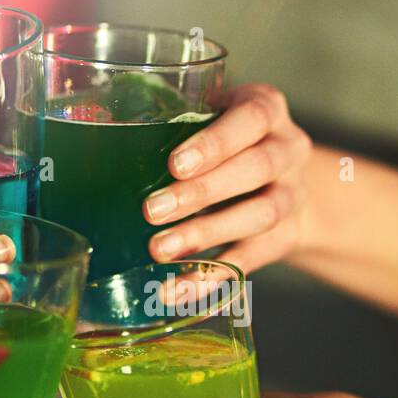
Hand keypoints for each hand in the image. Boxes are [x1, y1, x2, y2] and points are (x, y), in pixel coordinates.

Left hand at [143, 84, 311, 273]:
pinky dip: (212, 277)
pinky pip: (253, 259)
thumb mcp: (215, 116)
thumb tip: (105, 136)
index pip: (251, 119)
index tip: (175, 164)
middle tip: (152, 211)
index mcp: (268, 110)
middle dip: (203, 192)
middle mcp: (288, 150)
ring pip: (261, 215)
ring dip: (207, 233)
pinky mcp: (286, 237)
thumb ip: (179, 122)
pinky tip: (176, 288)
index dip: (215, 144)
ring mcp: (292, 196)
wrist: (289, 182)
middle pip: (257, 168)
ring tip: (160, 249)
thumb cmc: (232, 141)